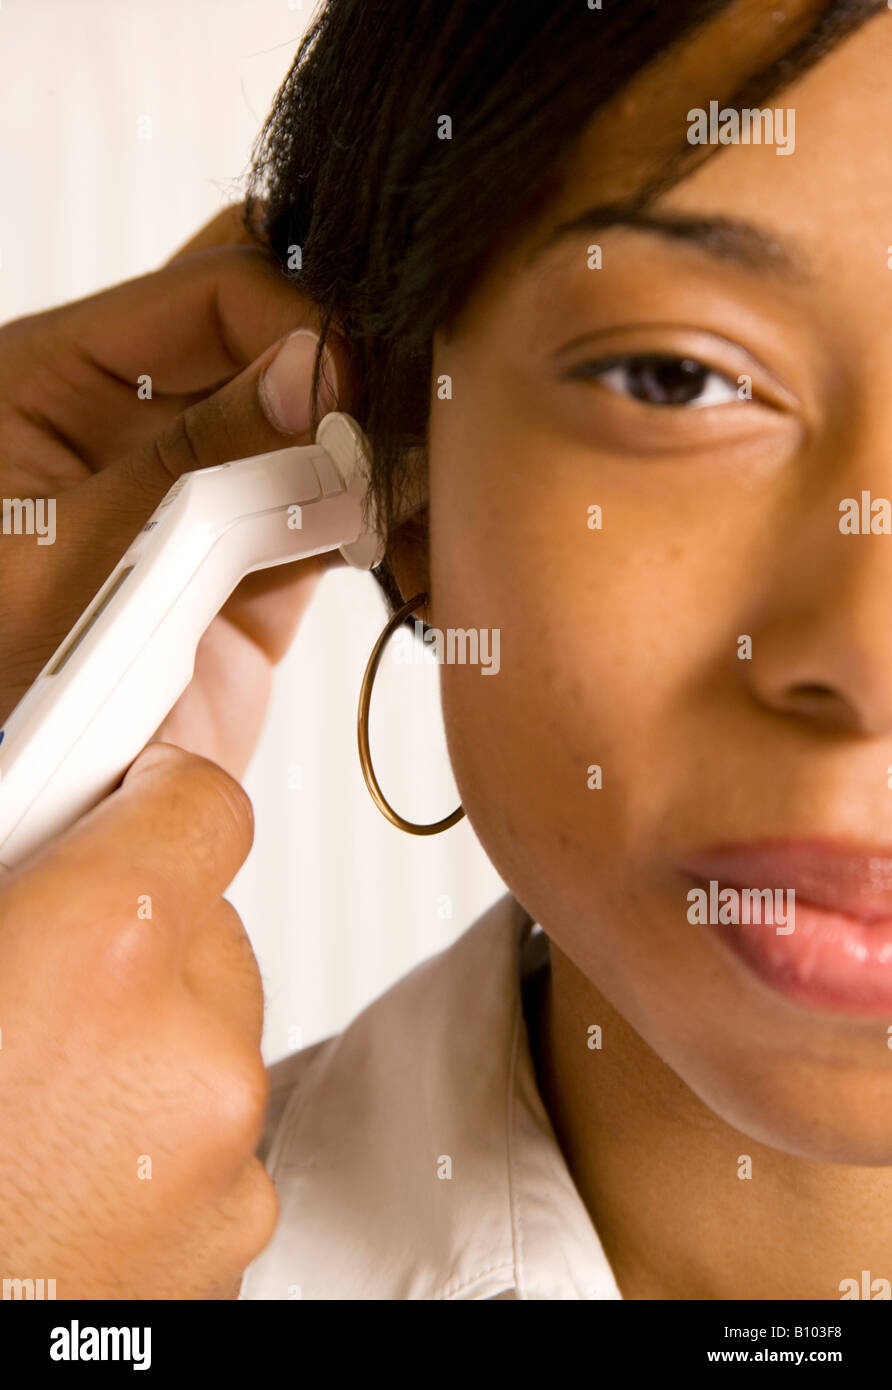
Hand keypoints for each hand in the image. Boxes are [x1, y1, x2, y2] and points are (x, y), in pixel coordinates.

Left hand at [0, 209, 353, 775]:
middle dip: (346, 358)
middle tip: (398, 407)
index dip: (298, 327)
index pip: (212, 293)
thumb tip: (309, 374)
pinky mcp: (245, 572)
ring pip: (314, 426)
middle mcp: (134, 423)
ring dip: (370, 447)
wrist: (17, 809)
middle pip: (268, 332)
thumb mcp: (73, 552)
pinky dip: (372, 528)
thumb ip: (196, 459)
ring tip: (413, 478)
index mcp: (56, 378)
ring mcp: (197, 495)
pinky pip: (326, 523)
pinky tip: (401, 535)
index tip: (350, 389)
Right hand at [0, 742, 271, 1298]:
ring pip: (210, 1039)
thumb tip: (22, 827)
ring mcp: (224, 1159)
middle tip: (38, 982)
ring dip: (143, 1047)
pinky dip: (157, 1139)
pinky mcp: (234, 1242)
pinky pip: (213, 1139)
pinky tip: (61, 1174)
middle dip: (134, 940)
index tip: (130, 799)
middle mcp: (192, 1050)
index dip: (155, 795)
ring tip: (31, 1106)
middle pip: (208, 931)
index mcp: (107, 947)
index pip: (203, 804)